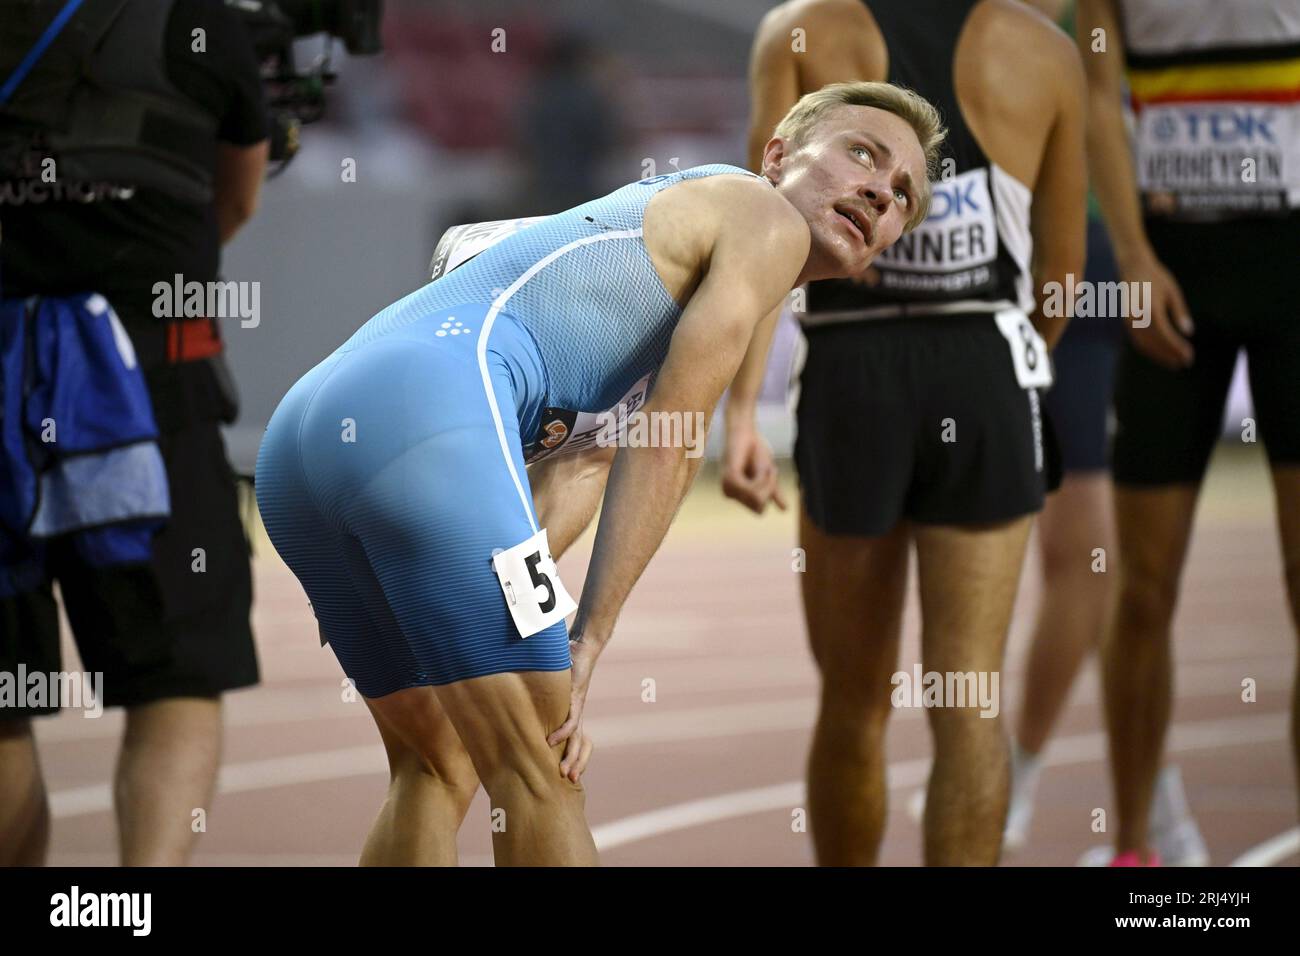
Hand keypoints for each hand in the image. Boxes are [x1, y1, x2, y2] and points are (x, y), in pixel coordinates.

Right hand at [548, 635, 599, 782]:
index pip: (575, 741)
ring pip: (576, 738)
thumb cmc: (566, 664)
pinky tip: (552, 742)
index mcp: (572, 714)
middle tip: (569, 782)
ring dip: (571, 756)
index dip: (573, 757)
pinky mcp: (576, 697)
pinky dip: (562, 733)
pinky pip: (570, 720)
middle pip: (578, 745)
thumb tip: (520, 701)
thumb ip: (541, 695)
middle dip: (575, 764)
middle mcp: (576, 714)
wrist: (582, 647)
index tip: (567, 774)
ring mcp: (577, 707)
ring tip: (564, 772)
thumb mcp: (553, 686)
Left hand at [722, 419, 787, 513]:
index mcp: (736, 494)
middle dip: (770, 489)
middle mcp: (729, 493)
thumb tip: (785, 510)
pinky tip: (762, 466)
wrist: (746, 430)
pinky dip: (763, 479)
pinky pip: (754, 491)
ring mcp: (728, 487)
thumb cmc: (755, 449)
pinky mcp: (731, 479)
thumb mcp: (767, 474)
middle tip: (770, 469)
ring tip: (766, 466)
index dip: (770, 495)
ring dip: (767, 482)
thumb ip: (772, 492)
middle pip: (759, 508)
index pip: (759, 510)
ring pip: (757, 500)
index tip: (772, 473)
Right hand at [1121, 252, 1193, 368]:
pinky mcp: (1126, 321)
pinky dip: (1150, 348)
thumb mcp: (1172, 291)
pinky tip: (1161, 351)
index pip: (1165, 335)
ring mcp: (1129, 320)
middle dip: (1169, 355)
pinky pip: (1137, 339)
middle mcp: (1137, 317)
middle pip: (1154, 344)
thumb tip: (1189, 332)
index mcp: (1151, 309)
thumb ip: (1180, 312)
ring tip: (1174, 361)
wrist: (1130, 265)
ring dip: (1159, 354)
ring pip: (1143, 344)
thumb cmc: (1155, 276)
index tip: (1189, 357)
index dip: (1177, 348)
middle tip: (1185, 363)